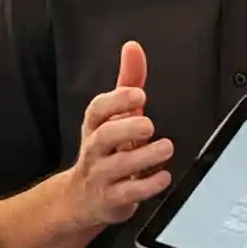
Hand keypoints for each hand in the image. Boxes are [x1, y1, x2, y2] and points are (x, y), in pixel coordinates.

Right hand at [65, 41, 172, 227]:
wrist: (82, 198)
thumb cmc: (105, 149)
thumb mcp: (115, 115)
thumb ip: (128, 81)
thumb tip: (133, 48)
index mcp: (96, 126)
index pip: (97, 110)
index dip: (116, 100)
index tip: (139, 94)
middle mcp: (96, 149)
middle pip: (104, 136)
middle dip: (126, 128)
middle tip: (149, 124)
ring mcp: (102, 175)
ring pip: (118, 166)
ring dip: (143, 156)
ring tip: (165, 148)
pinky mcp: (112, 199)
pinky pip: (128, 193)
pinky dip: (147, 185)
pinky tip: (163, 176)